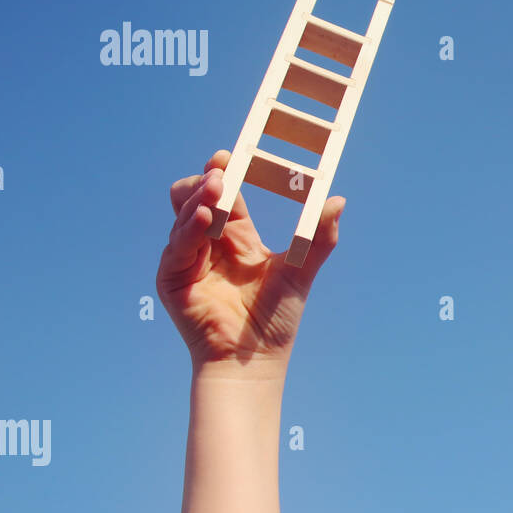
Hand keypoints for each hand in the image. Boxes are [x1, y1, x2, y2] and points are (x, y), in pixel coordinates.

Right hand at [155, 149, 344, 370]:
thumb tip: (339, 200)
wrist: (255, 359)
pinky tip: (207, 217)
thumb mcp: (301, 270)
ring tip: (217, 188)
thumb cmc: (276, 318)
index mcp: (236, 236)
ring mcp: (187, 258)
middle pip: (196, 195)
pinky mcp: (172, 278)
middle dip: (208, 179)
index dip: (227, 172)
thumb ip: (320, 237)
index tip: (232, 153)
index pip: (228, 193)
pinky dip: (190, 228)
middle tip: (222, 168)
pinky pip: (177, 245)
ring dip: (200, 198)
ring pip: (183, 213)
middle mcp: (208, 242)